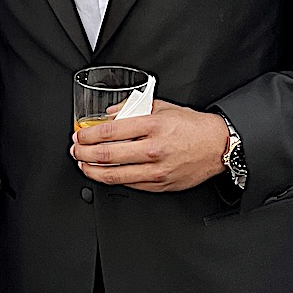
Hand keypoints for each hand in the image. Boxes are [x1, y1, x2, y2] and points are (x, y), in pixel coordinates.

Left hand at [71, 100, 229, 192]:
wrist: (218, 146)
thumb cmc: (193, 126)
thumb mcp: (163, 107)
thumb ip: (134, 108)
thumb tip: (111, 114)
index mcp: (153, 126)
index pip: (110, 131)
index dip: (88, 135)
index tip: (79, 135)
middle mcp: (153, 149)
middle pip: (107, 155)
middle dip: (84, 153)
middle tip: (75, 150)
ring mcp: (156, 170)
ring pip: (114, 175)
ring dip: (92, 170)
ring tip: (83, 164)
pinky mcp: (159, 185)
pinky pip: (129, 184)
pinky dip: (112, 179)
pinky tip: (104, 173)